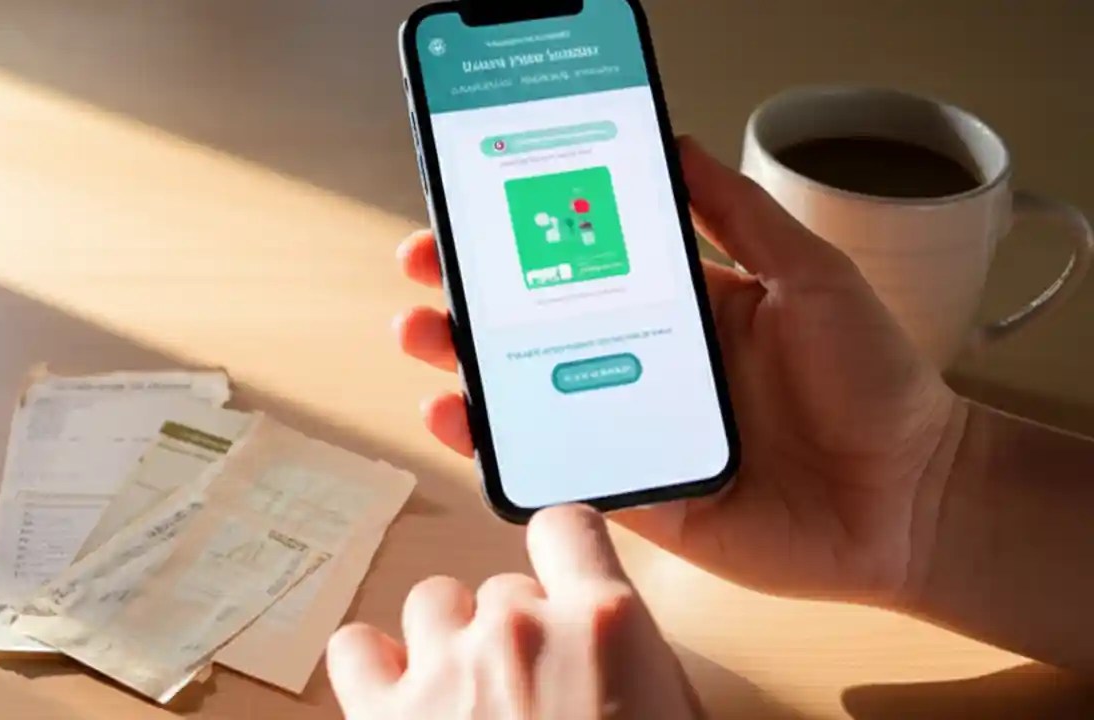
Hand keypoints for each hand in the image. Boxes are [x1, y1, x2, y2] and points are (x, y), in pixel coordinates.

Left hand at [327, 505, 702, 718]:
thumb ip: (640, 666)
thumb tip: (611, 648)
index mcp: (603, 626)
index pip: (567, 526)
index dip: (565, 556)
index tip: (562, 588)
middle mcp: (515, 631)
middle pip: (503, 588)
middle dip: (518, 632)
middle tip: (535, 697)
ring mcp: (441, 672)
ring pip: (432, 605)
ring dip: (451, 642)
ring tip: (470, 703)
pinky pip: (354, 649)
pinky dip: (375, 669)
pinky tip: (402, 700)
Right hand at [393, 138, 963, 604]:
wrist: (911, 497)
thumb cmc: (873, 382)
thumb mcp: (810, 276)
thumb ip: (741, 217)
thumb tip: (676, 144)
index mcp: (683, 309)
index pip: (581, 266)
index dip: (521, 240)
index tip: (466, 215)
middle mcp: (648, 365)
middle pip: (538, 330)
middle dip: (470, 301)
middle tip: (420, 278)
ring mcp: (636, 430)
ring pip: (531, 397)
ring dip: (466, 369)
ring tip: (420, 339)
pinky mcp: (637, 494)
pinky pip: (558, 467)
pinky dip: (503, 449)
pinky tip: (462, 421)